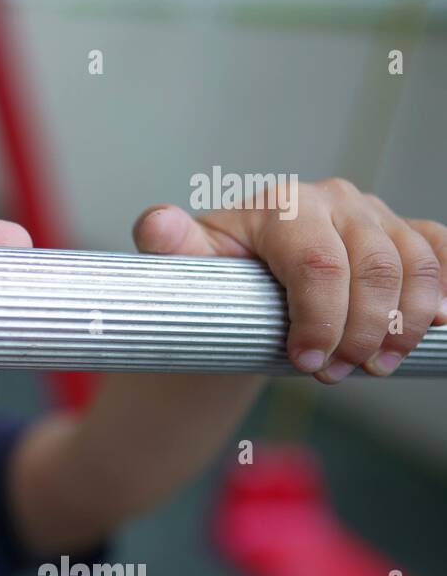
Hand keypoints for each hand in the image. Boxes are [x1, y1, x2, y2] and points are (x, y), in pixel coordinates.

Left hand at [133, 179, 446, 382]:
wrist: (239, 286)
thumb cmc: (210, 278)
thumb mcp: (184, 267)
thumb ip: (169, 245)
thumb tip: (157, 225)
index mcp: (279, 205)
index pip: (316, 262)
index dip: (320, 319)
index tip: (308, 363)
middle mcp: (332, 200)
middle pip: (372, 268)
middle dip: (362, 331)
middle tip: (338, 375)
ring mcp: (373, 214)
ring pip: (416, 265)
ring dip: (405, 323)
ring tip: (376, 366)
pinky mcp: (402, 231)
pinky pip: (443, 250)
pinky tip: (440, 325)